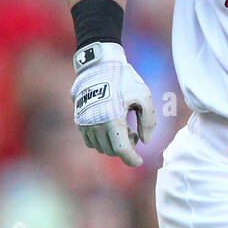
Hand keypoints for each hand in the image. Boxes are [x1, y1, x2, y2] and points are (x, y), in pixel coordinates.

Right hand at [71, 41, 155, 166]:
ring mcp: (85, 123)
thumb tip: (145, 142)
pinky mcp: (79, 120)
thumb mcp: (144, 97)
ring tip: (123, 127)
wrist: (99, 65)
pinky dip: (101, 140)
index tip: (139, 162)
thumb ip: (148, 122)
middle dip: (125, 148)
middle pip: (111, 151)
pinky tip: (110, 127)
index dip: (132, 160)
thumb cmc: (124, 80)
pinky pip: (90, 141)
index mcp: (113, 120)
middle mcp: (96, 124)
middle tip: (134, 132)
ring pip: (100, 147)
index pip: (121, 151)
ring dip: (113, 144)